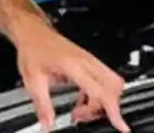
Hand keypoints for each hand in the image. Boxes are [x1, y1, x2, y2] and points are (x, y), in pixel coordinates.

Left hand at [11, 16, 128, 131]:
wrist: (33, 32)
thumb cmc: (32, 49)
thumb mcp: (33, 81)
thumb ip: (43, 106)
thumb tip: (47, 126)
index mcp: (74, 65)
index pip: (101, 91)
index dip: (113, 110)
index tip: (121, 125)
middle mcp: (86, 61)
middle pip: (113, 87)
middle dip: (105, 107)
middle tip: (83, 116)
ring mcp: (89, 60)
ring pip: (111, 83)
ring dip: (101, 101)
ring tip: (79, 111)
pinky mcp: (89, 61)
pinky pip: (104, 80)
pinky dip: (98, 94)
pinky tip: (82, 101)